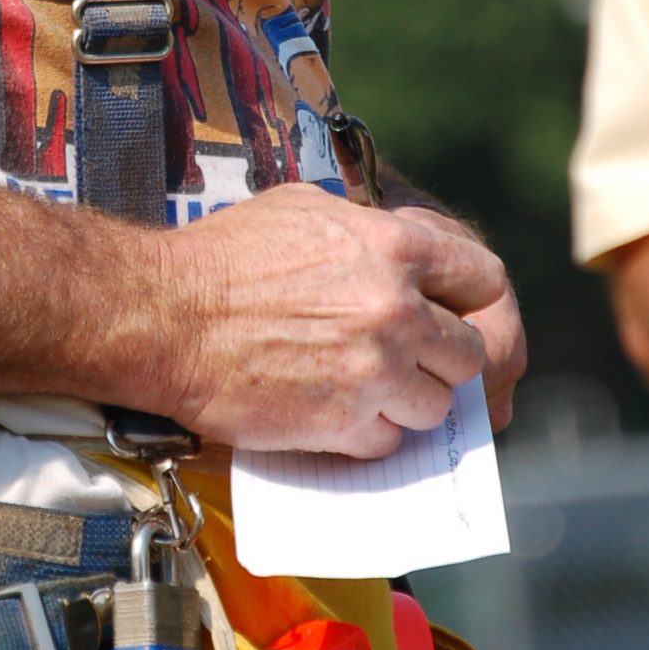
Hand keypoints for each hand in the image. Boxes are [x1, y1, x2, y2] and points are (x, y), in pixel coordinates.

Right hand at [151, 183, 508, 458]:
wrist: (164, 316)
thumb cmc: (223, 257)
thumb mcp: (305, 209)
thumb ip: (368, 230)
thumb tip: (400, 245)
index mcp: (394, 249)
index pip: (485, 280)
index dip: (477, 301)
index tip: (461, 315)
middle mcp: (396, 311)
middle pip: (471, 353)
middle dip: (444, 358)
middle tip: (412, 359)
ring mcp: (373, 372)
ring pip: (436, 405)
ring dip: (408, 400)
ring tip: (369, 387)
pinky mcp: (342, 423)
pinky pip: (388, 440)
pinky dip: (369, 432)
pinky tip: (337, 410)